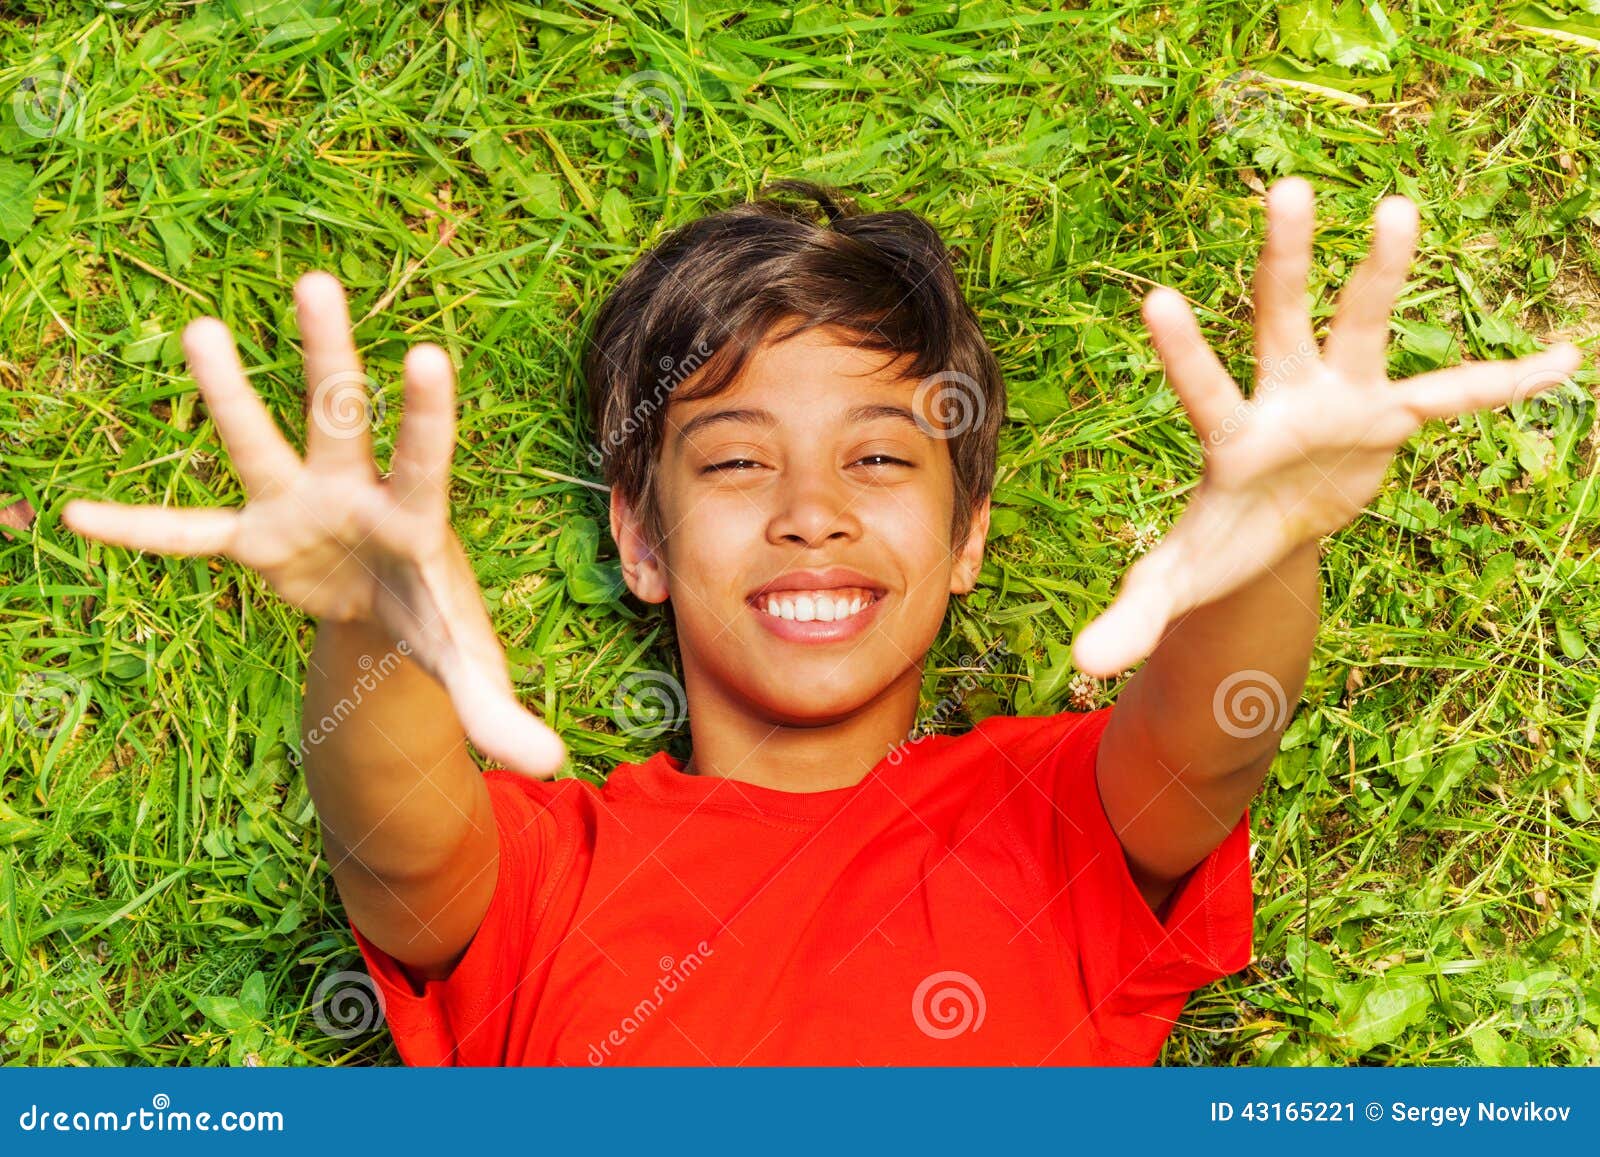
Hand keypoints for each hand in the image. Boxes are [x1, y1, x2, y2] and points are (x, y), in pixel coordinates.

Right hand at [62, 272, 566, 776]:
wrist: (394, 617)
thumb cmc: (439, 624)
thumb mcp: (470, 672)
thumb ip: (501, 712)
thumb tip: (548, 763)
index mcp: (416, 519)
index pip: (424, 458)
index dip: (425, 413)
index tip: (426, 353)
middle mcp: (355, 494)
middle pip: (340, 415)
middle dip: (328, 355)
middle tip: (315, 282)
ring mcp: (300, 509)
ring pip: (259, 441)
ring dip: (228, 393)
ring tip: (200, 329)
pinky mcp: (256, 540)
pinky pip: (188, 535)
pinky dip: (140, 531)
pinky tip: (81, 517)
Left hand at [1073, 178, 1584, 677]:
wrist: (1268, 530)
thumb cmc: (1214, 545)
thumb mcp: (1175, 585)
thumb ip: (1132, 617)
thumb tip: (1078, 667)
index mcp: (1228, 438)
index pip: (1203, 390)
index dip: (1185, 351)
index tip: (1157, 298)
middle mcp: (1282, 399)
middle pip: (1279, 321)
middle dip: (1284, 262)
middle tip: (1286, 187)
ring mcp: (1339, 399)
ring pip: (1363, 325)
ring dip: (1380, 273)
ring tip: (1398, 208)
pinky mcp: (1388, 416)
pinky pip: (1456, 396)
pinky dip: (1505, 382)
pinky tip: (1564, 358)